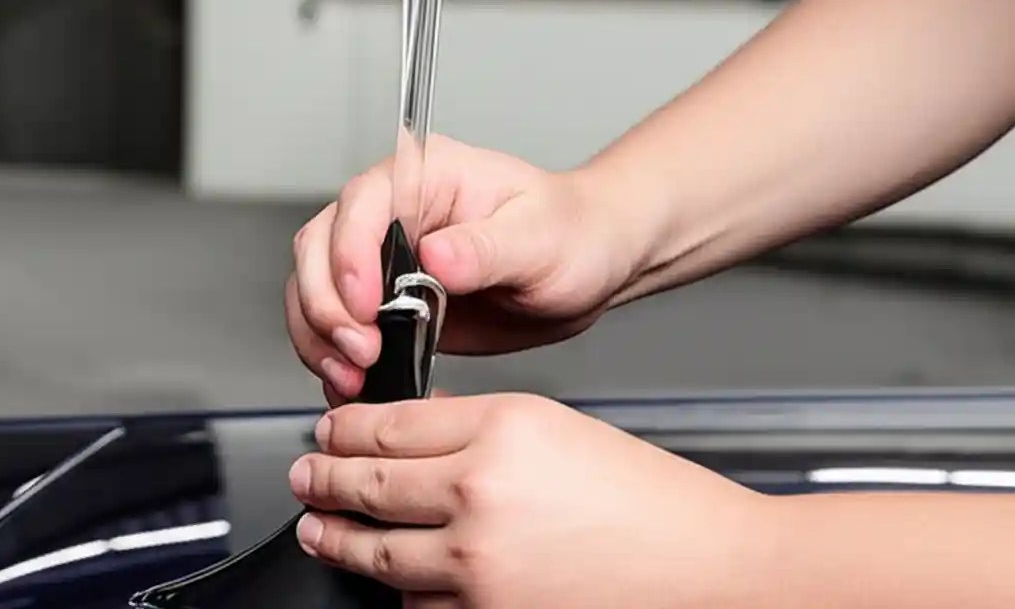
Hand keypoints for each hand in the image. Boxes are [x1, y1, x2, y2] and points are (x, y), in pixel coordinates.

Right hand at [285, 136, 649, 402]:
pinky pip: (336, 327)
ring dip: (320, 338)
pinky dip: (333, 358)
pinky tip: (354, 385)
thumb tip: (434, 258)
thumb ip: (485, 247)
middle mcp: (392, 213)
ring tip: (352, 377)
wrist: (588, 264)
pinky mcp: (386, 303)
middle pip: (318, 249)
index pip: (360, 206)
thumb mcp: (540, 236)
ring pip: (315, 291)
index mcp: (424, 176)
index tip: (365, 306)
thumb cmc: (572, 232)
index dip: (349, 257)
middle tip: (359, 352)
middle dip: (325, 306)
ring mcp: (383, 259)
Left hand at [288, 393, 774, 607]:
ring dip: (338, 539)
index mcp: (502, 428)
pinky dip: (400, 591)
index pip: (388, 425)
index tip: (328, 430)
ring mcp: (478, 566)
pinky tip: (394, 579)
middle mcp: (480, 493)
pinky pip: (417, 607)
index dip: (344, 428)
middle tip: (304, 476)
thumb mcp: (558, 428)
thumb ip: (477, 423)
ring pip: (377, 553)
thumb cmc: (651, 501)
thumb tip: (414, 428)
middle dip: (321, 479)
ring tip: (321, 530)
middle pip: (366, 484)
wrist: (710, 572)